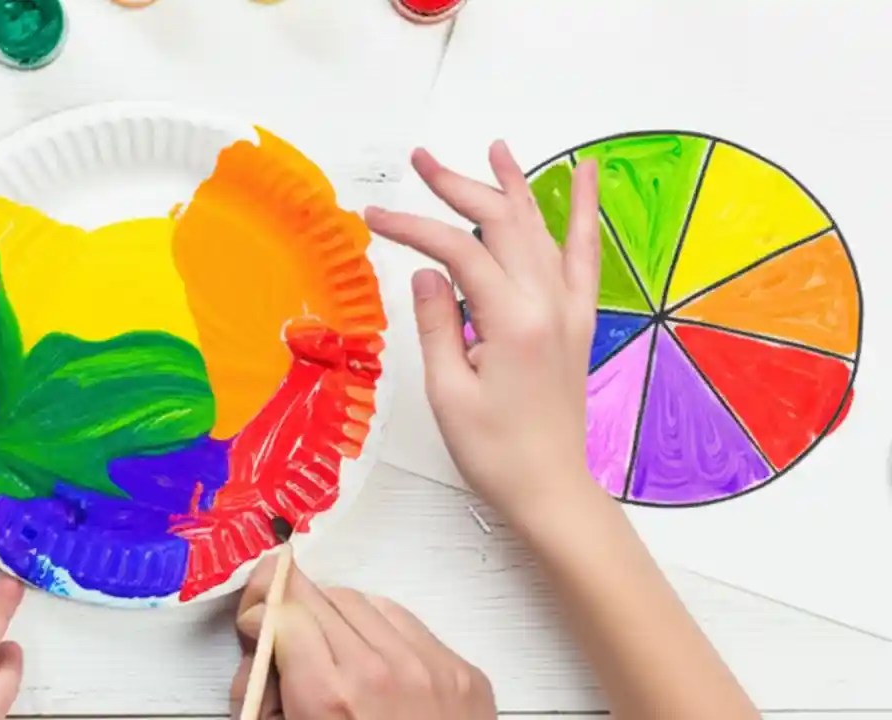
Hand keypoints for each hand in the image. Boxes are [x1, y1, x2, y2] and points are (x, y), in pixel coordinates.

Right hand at [231, 559, 495, 718]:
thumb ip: (261, 694)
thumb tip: (260, 647)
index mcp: (330, 699)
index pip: (284, 606)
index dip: (262, 609)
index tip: (257, 621)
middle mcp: (381, 673)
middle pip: (319, 597)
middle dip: (293, 612)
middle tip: (284, 638)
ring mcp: (430, 669)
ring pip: (364, 601)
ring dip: (337, 617)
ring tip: (330, 653)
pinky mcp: (463, 673)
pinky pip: (408, 622)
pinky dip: (381, 632)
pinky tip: (373, 663)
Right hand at [364, 142, 601, 521]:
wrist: (549, 487)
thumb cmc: (494, 451)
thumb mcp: (447, 391)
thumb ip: (436, 322)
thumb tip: (427, 269)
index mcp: (511, 321)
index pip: (456, 252)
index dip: (412, 227)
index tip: (374, 217)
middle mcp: (547, 303)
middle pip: (501, 223)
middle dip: (457, 187)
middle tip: (421, 162)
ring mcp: (568, 307)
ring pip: (540, 227)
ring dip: (513, 185)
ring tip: (493, 148)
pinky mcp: (576, 318)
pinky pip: (583, 252)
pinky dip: (583, 211)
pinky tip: (586, 177)